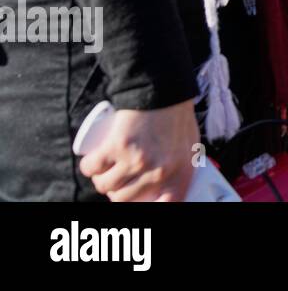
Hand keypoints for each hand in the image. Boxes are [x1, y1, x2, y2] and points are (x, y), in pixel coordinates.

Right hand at [78, 101, 199, 201]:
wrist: (164, 89)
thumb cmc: (176, 117)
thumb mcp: (189, 146)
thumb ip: (180, 166)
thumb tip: (167, 189)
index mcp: (181, 174)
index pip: (166, 206)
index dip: (147, 209)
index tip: (136, 203)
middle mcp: (160, 172)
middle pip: (124, 199)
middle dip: (115, 191)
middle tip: (116, 177)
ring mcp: (138, 161)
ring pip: (105, 185)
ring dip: (100, 179)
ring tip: (106, 167)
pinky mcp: (118, 147)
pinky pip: (92, 168)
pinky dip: (88, 166)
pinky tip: (92, 162)